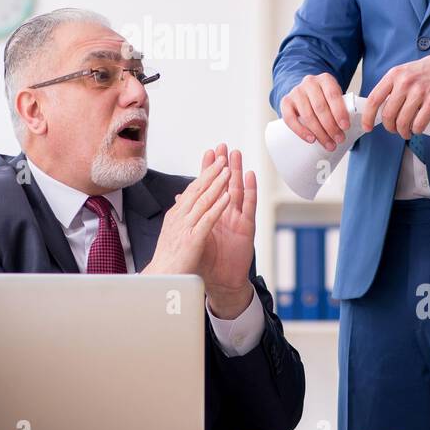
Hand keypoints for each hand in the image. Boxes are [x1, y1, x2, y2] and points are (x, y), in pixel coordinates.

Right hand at [144, 152, 230, 275]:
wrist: (160, 280)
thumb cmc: (167, 259)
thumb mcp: (172, 233)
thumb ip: (179, 217)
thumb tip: (180, 201)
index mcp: (175, 215)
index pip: (191, 189)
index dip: (204, 174)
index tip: (214, 161)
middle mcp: (179, 217)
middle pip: (197, 189)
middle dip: (211, 172)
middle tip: (223, 157)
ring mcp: (186, 227)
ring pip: (204, 200)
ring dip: (217, 184)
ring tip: (228, 170)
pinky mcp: (193, 239)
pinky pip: (208, 219)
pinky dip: (218, 207)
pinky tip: (227, 197)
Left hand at [196, 144, 257, 318]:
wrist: (220, 283)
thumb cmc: (208, 260)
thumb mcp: (194, 233)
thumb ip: (190, 213)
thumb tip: (180, 196)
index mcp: (213, 214)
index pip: (210, 187)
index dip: (209, 170)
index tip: (209, 152)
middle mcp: (226, 214)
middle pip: (225, 184)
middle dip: (225, 165)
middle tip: (224, 146)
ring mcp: (237, 219)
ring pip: (237, 191)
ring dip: (238, 172)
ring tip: (237, 155)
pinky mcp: (246, 228)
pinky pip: (248, 207)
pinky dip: (250, 191)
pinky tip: (250, 177)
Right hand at [279, 72, 350, 151]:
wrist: (305, 92)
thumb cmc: (325, 98)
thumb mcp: (334, 96)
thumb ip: (343, 106)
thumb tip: (359, 126)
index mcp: (325, 79)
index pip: (333, 95)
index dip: (340, 112)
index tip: (346, 127)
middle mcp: (309, 82)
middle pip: (320, 107)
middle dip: (331, 126)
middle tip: (339, 140)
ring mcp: (296, 92)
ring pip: (307, 115)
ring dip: (319, 133)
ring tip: (329, 144)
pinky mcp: (285, 102)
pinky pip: (290, 119)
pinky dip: (301, 131)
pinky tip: (311, 139)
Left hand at [362, 46, 429, 136]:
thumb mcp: (407, 72)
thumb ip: (394, 86)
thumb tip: (381, 107)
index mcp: (394, 75)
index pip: (374, 99)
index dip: (368, 117)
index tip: (367, 126)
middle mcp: (405, 82)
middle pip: (388, 114)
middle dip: (389, 127)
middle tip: (394, 130)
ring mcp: (419, 91)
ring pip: (402, 121)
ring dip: (403, 131)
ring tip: (406, 132)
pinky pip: (419, 123)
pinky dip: (416, 130)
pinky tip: (417, 129)